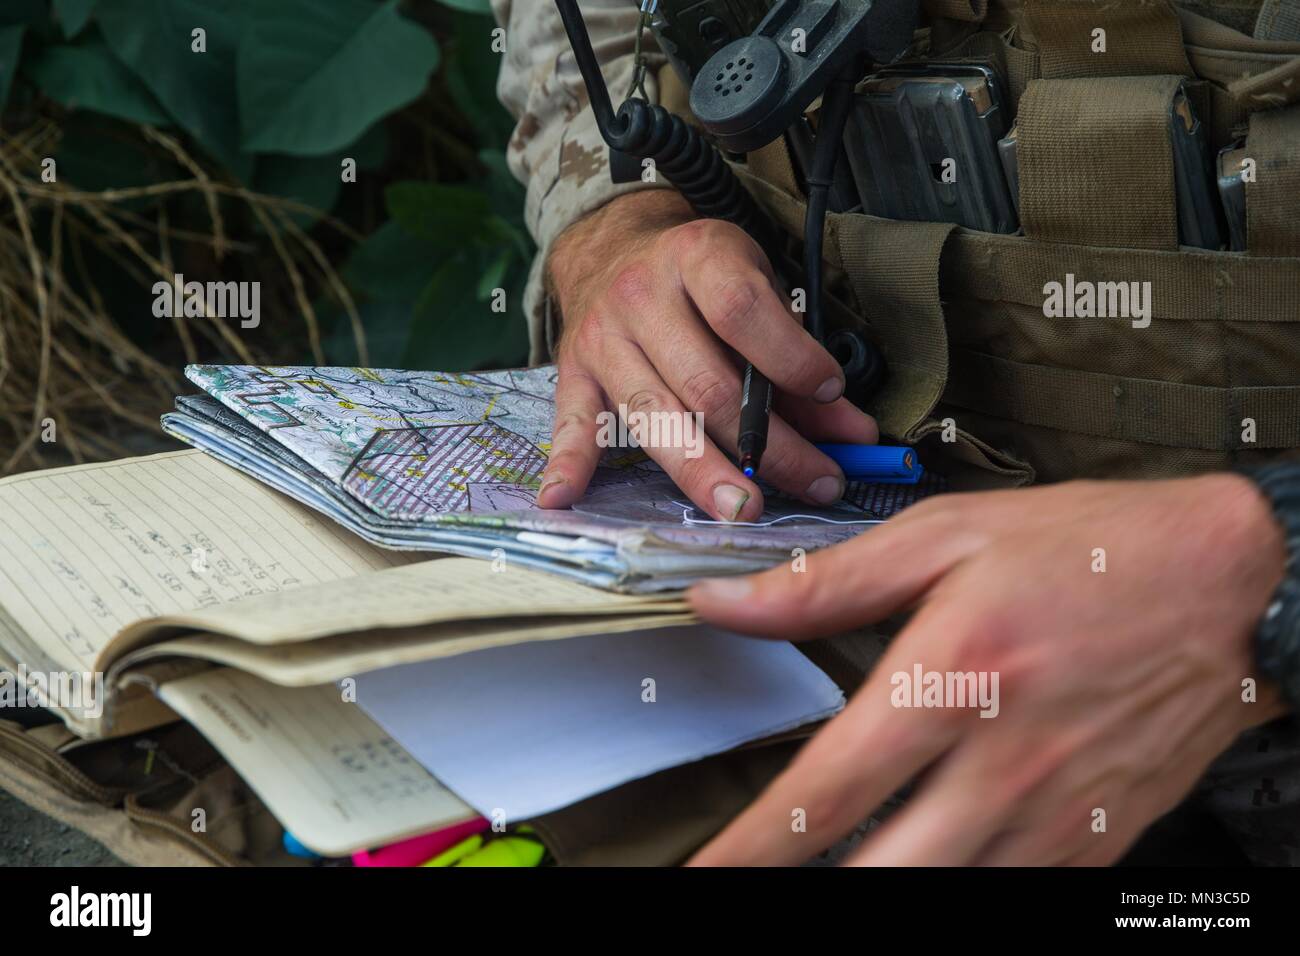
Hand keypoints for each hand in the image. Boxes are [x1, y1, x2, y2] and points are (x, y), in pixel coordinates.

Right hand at [540, 190, 877, 521]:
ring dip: (704, 471)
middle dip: (769, 444)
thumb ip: (798, 358)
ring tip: (744, 510)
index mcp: (695, 258)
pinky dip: (569, 463)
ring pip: (654, 416)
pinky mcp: (573, 373)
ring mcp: (601, 338)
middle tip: (818, 482)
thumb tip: (852, 433)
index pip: (740, 310)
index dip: (789, 357)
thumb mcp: (757, 288)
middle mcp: (641, 297)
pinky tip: (564, 499)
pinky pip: (572, 424)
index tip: (830, 393)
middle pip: (705, 383)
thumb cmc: (701, 280)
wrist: (612, 249)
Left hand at [687, 474, 1287, 864]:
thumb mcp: (947, 537)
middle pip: (883, 874)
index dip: (752, 845)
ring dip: (880, 888)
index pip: (828, 789)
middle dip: (808, 891)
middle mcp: (1006, 760)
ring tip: (839, 867)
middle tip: (755, 881)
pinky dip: (958, 886)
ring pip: (947, 896)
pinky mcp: (1097, 838)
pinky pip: (1014, 893)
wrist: (1229, 581)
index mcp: (954, 676)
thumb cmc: (1087, 551)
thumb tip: (723, 604)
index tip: (705, 869)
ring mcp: (1057, 811)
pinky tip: (928, 859)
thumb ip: (826, 582)